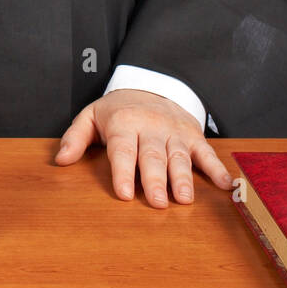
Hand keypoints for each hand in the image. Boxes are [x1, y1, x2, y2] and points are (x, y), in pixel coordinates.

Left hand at [54, 88, 232, 206]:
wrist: (150, 85)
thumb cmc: (118, 110)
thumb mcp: (91, 116)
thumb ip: (76, 137)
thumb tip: (61, 160)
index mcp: (124, 123)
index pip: (123, 149)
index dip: (122, 172)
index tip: (123, 193)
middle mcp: (151, 127)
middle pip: (153, 156)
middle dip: (154, 179)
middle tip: (157, 202)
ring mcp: (174, 131)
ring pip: (179, 156)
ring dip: (183, 178)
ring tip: (184, 198)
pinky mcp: (193, 135)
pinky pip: (206, 152)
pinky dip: (217, 168)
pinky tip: (226, 184)